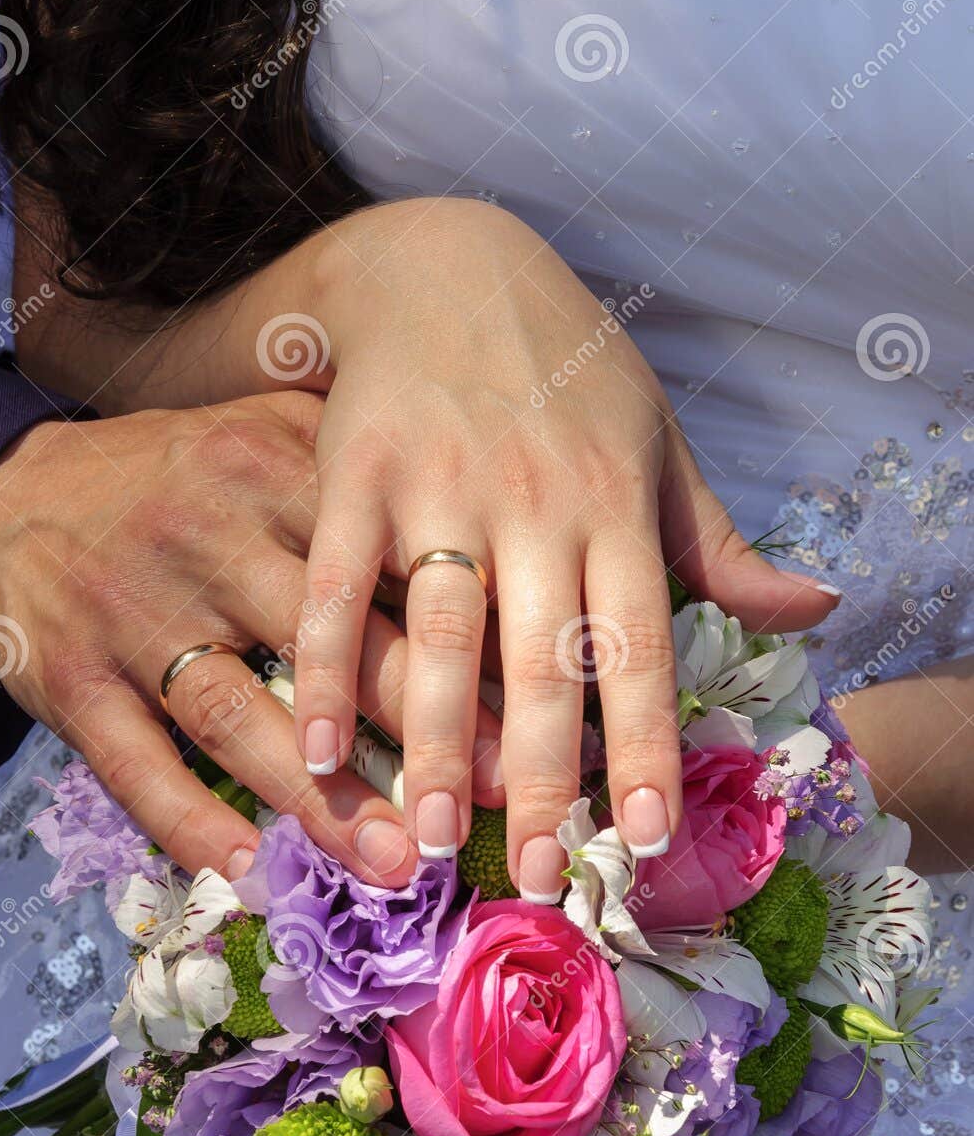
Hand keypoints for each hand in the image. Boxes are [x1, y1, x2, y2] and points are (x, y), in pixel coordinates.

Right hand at [0, 390, 502, 884]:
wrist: (8, 496)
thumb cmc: (171, 479)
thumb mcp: (265, 434)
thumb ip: (365, 474)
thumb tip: (498, 547)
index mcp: (273, 473)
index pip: (387, 567)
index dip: (467, 646)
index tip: (537, 715)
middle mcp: (206, 538)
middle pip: (327, 644)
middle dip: (420, 730)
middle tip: (489, 802)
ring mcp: (134, 613)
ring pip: (237, 713)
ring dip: (318, 798)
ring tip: (394, 863)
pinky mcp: (71, 678)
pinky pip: (133, 763)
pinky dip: (187, 820)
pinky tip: (247, 868)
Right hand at [280, 200, 839, 897]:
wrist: (443, 259)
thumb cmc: (565, 368)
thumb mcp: (656, 442)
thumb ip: (720, 543)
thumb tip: (816, 608)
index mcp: (614, 504)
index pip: (638, 644)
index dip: (645, 742)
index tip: (643, 835)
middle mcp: (534, 500)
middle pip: (540, 659)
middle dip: (539, 776)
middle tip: (533, 876)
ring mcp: (439, 485)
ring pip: (438, 634)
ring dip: (432, 745)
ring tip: (426, 842)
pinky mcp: (354, 472)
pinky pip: (336, 584)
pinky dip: (325, 666)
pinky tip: (320, 749)